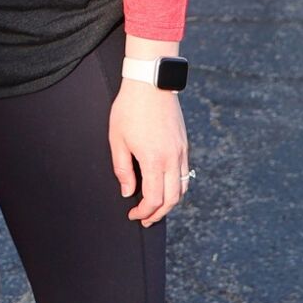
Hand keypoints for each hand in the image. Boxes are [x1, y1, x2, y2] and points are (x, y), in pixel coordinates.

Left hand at [108, 81, 187, 226]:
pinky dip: (177, 187)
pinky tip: (165, 186)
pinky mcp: (185, 145)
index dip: (144, 212)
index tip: (133, 214)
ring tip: (156, 207)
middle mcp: (172, 159)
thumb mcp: (117, 138)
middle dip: (159, 213)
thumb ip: (122, 168)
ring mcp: (181, 152)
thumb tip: (128, 192)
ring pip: (183, 188)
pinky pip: (185, 173)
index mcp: (153, 160)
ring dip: (171, 202)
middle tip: (145, 219)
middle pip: (172, 199)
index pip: (154, 199)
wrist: (151, 84)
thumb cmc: (129, 109)